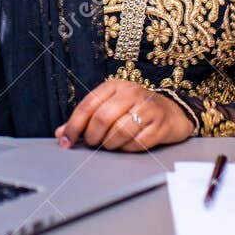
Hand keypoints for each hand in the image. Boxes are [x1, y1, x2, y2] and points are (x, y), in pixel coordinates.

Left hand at [55, 79, 193, 150]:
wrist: (172, 112)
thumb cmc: (135, 110)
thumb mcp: (110, 107)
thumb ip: (86, 119)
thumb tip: (61, 134)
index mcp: (115, 86)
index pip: (88, 105)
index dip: (73, 126)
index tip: (66, 142)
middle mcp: (132, 92)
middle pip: (103, 118)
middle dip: (93, 136)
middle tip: (92, 143)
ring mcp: (148, 107)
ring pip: (120, 131)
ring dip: (110, 144)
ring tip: (109, 145)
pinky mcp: (161, 124)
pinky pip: (138, 142)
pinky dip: (128, 148)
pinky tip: (127, 146)